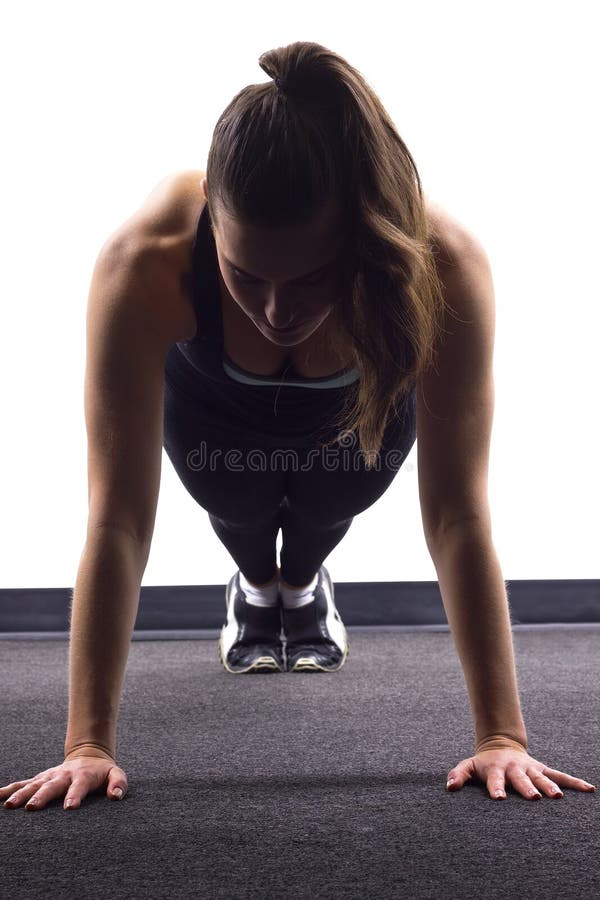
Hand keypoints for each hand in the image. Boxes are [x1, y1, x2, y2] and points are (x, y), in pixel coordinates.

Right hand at [1, 750, 127, 810]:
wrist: (88, 755)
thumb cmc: (102, 772)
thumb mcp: (115, 773)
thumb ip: (118, 783)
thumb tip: (116, 796)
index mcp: (83, 776)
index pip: (79, 786)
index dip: (75, 796)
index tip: (70, 808)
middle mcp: (63, 776)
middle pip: (52, 786)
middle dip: (42, 796)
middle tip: (32, 807)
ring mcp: (49, 776)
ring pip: (34, 785)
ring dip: (22, 794)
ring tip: (9, 806)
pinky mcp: (40, 779)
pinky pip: (22, 783)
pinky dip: (9, 789)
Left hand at [447, 746, 596, 799]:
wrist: (501, 746)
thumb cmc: (483, 764)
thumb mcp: (468, 766)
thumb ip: (457, 775)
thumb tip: (449, 788)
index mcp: (496, 769)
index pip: (494, 780)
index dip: (496, 788)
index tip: (498, 799)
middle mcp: (515, 768)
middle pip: (521, 779)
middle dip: (527, 788)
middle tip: (534, 798)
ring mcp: (530, 769)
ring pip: (542, 777)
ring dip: (550, 786)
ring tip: (559, 797)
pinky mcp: (543, 769)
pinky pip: (560, 775)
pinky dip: (574, 782)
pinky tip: (589, 789)